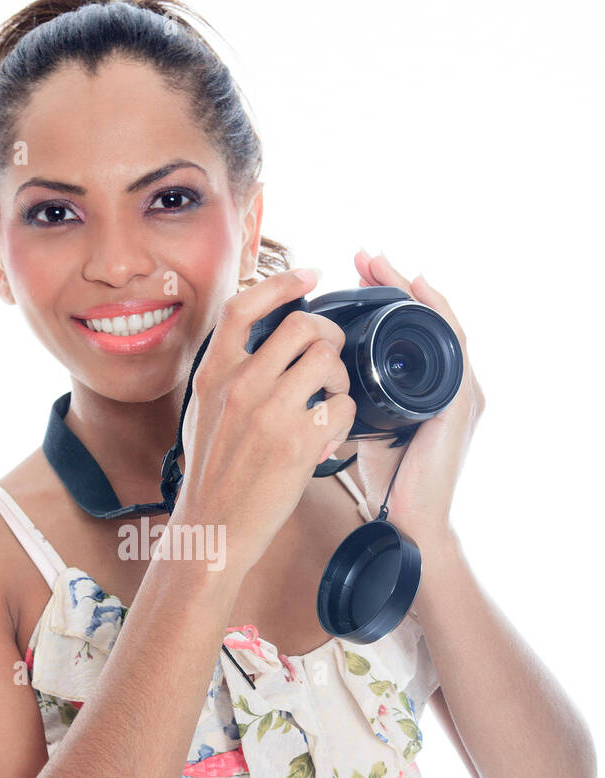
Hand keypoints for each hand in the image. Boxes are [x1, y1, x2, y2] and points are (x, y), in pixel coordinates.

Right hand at [177, 267, 355, 577]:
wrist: (213, 526)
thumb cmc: (212, 473)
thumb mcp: (204, 410)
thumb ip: (229, 373)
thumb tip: (265, 340)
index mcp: (213, 373)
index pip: (243, 305)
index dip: (281, 282)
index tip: (310, 274)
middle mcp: (239, 385)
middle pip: (301, 326)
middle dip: (328, 335)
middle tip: (331, 356)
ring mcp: (270, 412)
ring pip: (327, 361)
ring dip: (339, 377)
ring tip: (330, 401)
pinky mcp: (298, 442)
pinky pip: (341, 407)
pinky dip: (343, 418)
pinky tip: (329, 436)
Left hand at [348, 249, 485, 548]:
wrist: (409, 521)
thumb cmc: (388, 480)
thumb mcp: (364, 428)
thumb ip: (352, 399)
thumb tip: (317, 375)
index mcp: (423, 388)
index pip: (405, 331)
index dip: (384, 299)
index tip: (354, 274)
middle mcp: (445, 383)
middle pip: (425, 318)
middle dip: (396, 284)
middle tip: (367, 256)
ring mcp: (459, 390)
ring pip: (440, 323)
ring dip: (413, 290)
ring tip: (384, 266)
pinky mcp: (460, 402)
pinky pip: (454, 345)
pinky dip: (437, 315)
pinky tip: (418, 293)